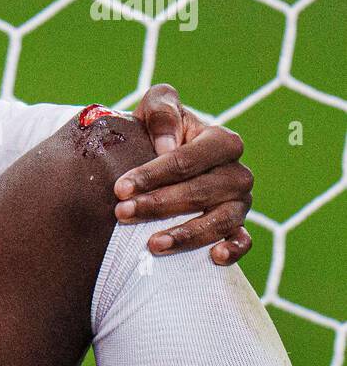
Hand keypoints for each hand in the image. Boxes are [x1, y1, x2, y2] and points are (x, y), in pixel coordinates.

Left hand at [113, 84, 252, 265]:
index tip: (121, 188)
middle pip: (201, 192)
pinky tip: (213, 258)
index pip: (188, 160)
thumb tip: (167, 146)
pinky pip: (243, 240)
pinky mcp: (237, 226)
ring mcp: (239, 202)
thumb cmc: (156, 131)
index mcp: (221, 141)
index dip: (154, 174)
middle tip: (122, 213)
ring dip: (187, 234)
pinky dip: (233, 249)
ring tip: (152, 244)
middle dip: (159, 204)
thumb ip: (161, 111)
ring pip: (221, 220)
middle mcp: (236, 172)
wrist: (157, 156)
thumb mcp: (155, 107)